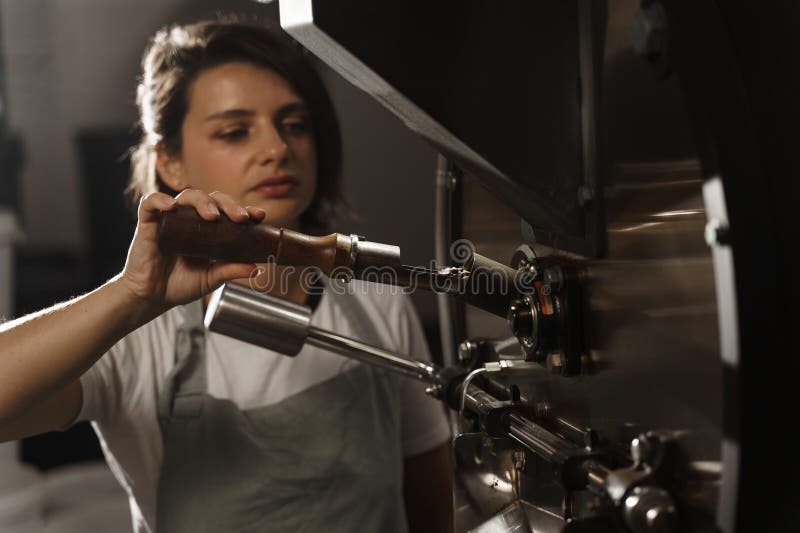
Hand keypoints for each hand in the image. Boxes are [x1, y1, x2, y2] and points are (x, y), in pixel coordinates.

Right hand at [120, 189, 266, 310]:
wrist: (151, 297)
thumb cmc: (180, 285)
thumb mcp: (211, 279)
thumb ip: (231, 271)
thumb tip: (256, 268)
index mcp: (210, 230)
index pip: (229, 212)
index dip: (244, 210)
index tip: (259, 216)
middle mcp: (192, 220)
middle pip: (212, 199)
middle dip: (229, 205)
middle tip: (241, 217)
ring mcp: (171, 218)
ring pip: (188, 197)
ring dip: (202, 202)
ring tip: (212, 216)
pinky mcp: (148, 222)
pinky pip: (151, 202)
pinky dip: (159, 200)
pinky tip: (170, 206)